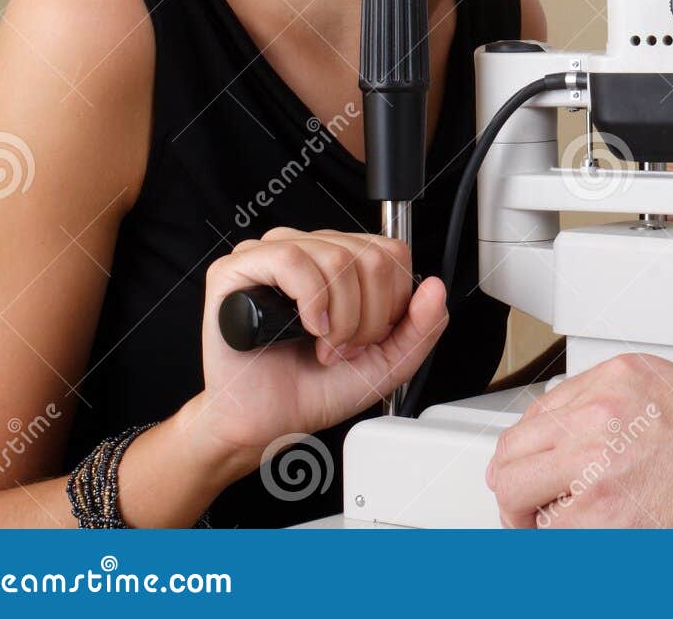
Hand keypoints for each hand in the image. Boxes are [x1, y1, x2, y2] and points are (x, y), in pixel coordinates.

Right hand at [187, 228, 448, 463]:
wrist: (266, 423)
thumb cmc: (315, 388)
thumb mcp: (388, 361)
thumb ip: (421, 326)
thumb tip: (435, 286)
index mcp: (343, 261)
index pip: (392, 252)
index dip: (392, 301)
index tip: (372, 337)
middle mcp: (310, 250)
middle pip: (370, 257)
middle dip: (367, 317)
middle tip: (344, 348)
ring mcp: (272, 254)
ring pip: (337, 259)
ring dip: (340, 317)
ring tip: (323, 345)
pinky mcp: (237, 269)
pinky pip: (292, 260)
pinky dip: (312, 302)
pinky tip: (307, 329)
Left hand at [487, 354, 672, 527]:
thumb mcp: (665, 391)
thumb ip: (609, 404)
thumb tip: (561, 434)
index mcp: (614, 378)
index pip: (536, 415)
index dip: (531, 452)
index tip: (534, 470)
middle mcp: (597, 414)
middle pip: (510, 454)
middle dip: (516, 486)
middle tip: (529, 510)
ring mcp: (593, 466)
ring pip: (515, 496)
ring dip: (535, 517)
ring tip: (571, 527)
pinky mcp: (598, 517)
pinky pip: (547, 536)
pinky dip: (561, 543)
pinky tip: (596, 538)